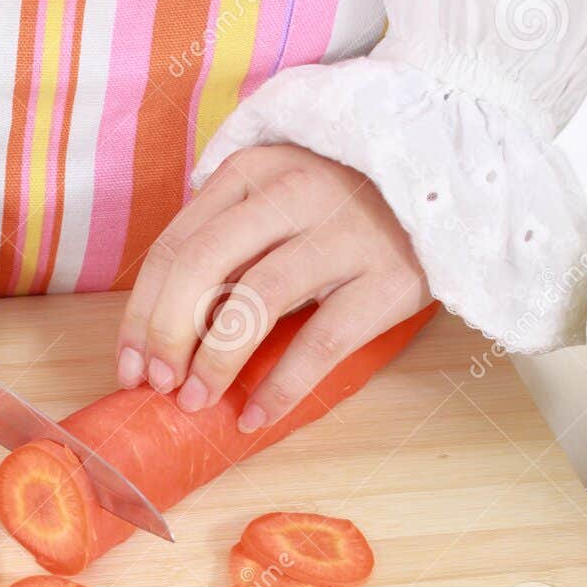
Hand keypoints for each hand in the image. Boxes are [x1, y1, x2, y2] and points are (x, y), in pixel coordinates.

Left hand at [116, 145, 432, 431]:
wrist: (455, 186)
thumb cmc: (350, 206)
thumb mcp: (282, 197)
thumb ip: (228, 236)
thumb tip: (163, 323)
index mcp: (253, 170)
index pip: (175, 244)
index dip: (141, 312)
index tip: (130, 364)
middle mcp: (292, 193)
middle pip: (201, 266)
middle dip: (166, 335)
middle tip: (159, 385)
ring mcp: (343, 233)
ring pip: (254, 301)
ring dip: (214, 362)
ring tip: (197, 402)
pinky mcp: (387, 279)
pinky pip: (319, 342)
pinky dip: (280, 387)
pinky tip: (255, 416)